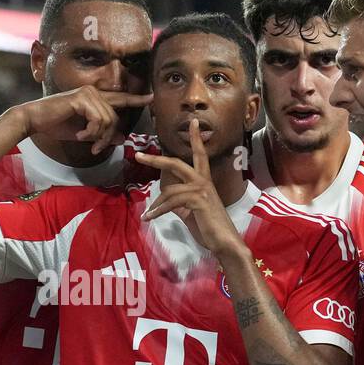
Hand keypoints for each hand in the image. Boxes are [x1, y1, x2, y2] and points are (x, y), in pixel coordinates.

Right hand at [13, 86, 152, 154]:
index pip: (120, 98)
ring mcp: (88, 93)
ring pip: (108, 121)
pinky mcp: (81, 99)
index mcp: (95, 98)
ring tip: (85, 141)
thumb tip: (121, 139)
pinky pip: (98, 120)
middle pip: (115, 118)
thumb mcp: (84, 133)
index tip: (151, 98)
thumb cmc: (56, 125)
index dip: (136, 99)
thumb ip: (102, 134)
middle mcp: (94, 92)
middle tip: (96, 148)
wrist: (34, 120)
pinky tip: (79, 135)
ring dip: (98, 137)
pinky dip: (90, 132)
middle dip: (107, 137)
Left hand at [136, 118, 243, 254]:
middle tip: (138, 156)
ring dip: (156, 204)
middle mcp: (204, 182)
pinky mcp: (198, 201)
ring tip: (148, 215)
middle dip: (156, 160)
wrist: (225, 242)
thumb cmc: (210, 228)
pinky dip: (158, 211)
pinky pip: (171, 202)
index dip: (196, 139)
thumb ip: (180, 204)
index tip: (194, 122)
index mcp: (204, 181)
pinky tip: (150, 218)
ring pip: (170, 190)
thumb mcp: (191, 213)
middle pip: (177, 163)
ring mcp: (201, 190)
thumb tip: (167, 202)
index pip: (200, 155)